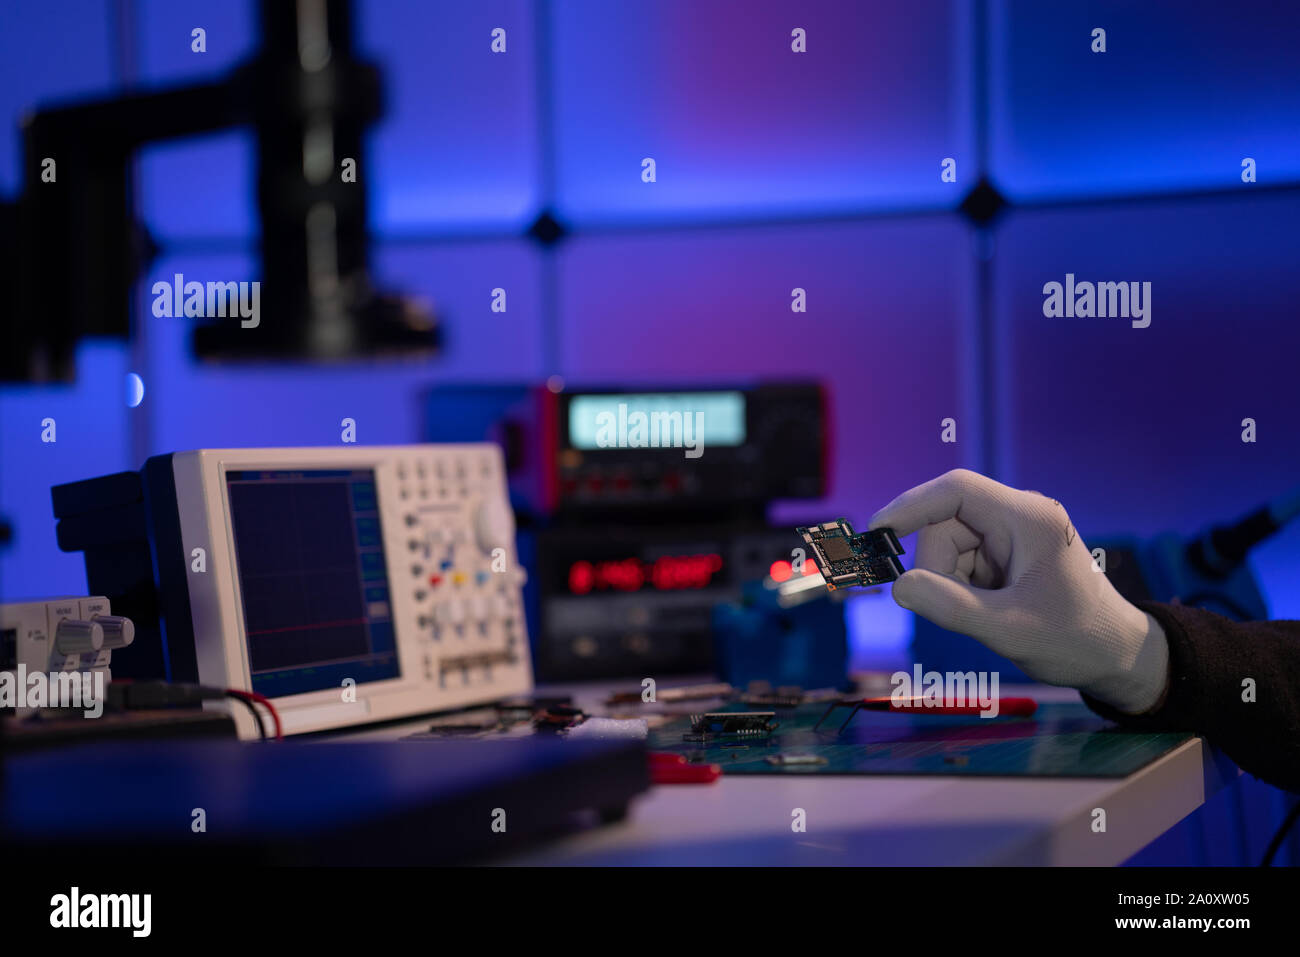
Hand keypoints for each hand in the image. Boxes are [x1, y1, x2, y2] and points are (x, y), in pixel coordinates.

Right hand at [869, 469, 1169, 713]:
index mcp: (1028, 518)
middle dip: (938, 569)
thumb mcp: (1008, 629)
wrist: (1117, 656)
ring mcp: (1013, 534)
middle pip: (946, 525)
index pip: (955, 490)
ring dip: (951, 583)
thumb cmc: (1076, 640)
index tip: (877, 532)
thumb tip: (899, 587)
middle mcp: (1019, 516)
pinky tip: (991, 610)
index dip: (910, 506)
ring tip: (987, 615)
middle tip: (956, 610)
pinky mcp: (1008, 554)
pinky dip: (962, 589)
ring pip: (949, 547)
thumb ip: (951, 607)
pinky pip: (962, 562)